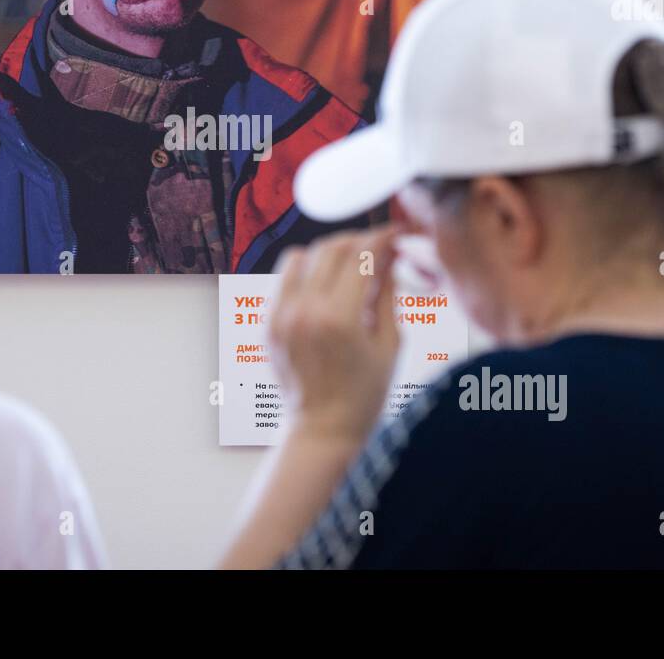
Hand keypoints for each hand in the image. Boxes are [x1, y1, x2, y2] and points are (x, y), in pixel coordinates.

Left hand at [268, 226, 401, 443]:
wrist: (323, 429)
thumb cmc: (364, 394)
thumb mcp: (389, 343)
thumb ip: (387, 294)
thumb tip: (389, 257)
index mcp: (338, 318)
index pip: (362, 255)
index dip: (382, 238)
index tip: (395, 234)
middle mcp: (304, 311)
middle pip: (331, 247)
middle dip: (358, 240)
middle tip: (377, 247)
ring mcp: (281, 315)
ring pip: (302, 256)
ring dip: (329, 252)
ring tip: (351, 264)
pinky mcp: (268, 322)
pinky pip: (285, 279)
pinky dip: (307, 271)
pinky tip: (326, 285)